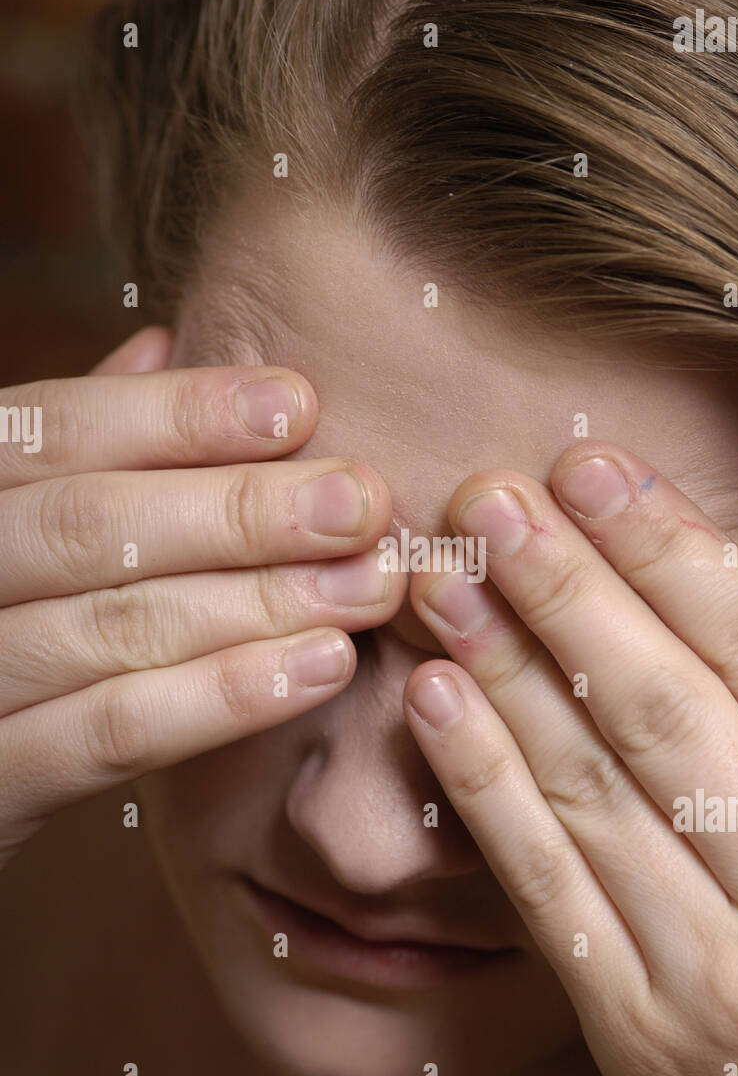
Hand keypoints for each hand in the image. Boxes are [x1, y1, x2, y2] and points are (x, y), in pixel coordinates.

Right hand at [0, 328, 401, 870]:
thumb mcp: (18, 522)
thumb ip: (79, 447)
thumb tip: (162, 340)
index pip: (56, 432)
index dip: (180, 414)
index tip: (298, 402)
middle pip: (90, 526)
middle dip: (240, 510)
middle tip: (364, 504)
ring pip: (113, 627)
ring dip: (257, 602)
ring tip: (366, 586)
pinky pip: (111, 734)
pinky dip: (221, 697)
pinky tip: (319, 668)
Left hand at [404, 441, 737, 1075]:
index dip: (672, 550)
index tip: (597, 468)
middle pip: (663, 706)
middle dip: (567, 587)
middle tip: (490, 494)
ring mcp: (714, 970)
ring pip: (590, 785)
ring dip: (506, 664)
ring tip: (442, 572)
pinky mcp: (638, 1032)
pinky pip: (547, 888)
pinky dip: (486, 785)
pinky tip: (438, 700)